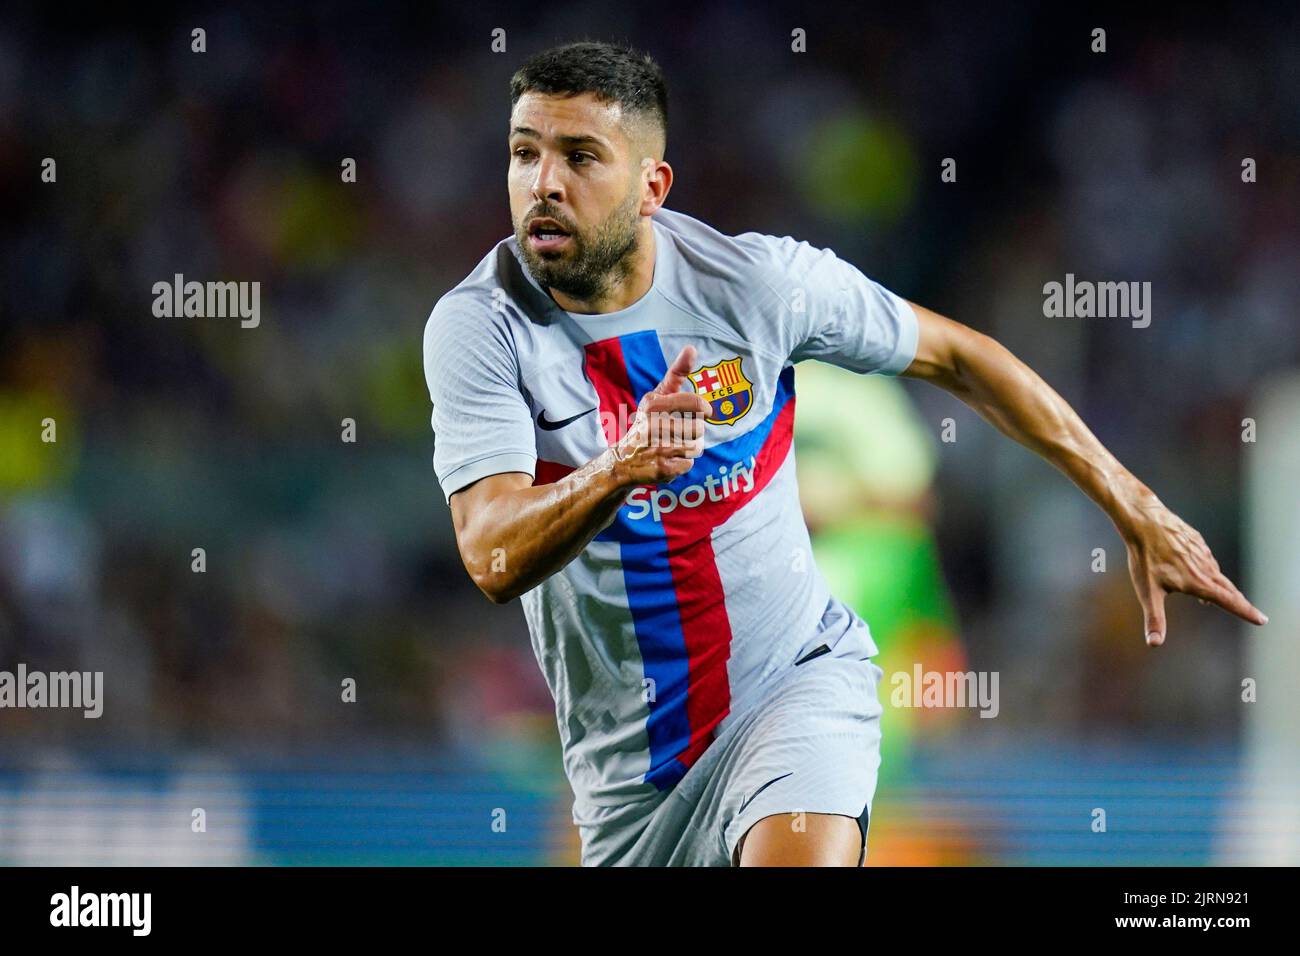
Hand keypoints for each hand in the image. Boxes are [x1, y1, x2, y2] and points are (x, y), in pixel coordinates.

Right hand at [612, 345, 710, 485]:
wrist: (623, 460)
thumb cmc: (648, 422)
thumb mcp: (658, 395)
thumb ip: (676, 373)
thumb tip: (692, 348)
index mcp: (653, 404)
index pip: (694, 403)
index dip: (703, 408)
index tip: (705, 411)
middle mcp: (652, 424)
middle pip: (699, 428)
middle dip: (694, 431)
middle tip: (678, 432)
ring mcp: (657, 448)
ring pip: (697, 447)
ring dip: (690, 448)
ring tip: (672, 445)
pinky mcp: (662, 468)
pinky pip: (690, 464)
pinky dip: (682, 464)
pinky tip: (667, 459)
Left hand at [1121, 494, 1266, 645]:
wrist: (1145, 521)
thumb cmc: (1145, 557)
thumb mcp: (1148, 591)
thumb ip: (1154, 618)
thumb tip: (1154, 643)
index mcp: (1199, 582)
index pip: (1228, 602)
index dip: (1246, 612)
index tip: (1261, 619)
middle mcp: (1206, 567)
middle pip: (1228, 588)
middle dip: (1239, 602)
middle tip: (1251, 612)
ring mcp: (1202, 552)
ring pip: (1217, 573)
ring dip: (1224, 586)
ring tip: (1225, 595)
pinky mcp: (1196, 540)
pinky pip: (1207, 558)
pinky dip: (1210, 568)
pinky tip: (1203, 570)